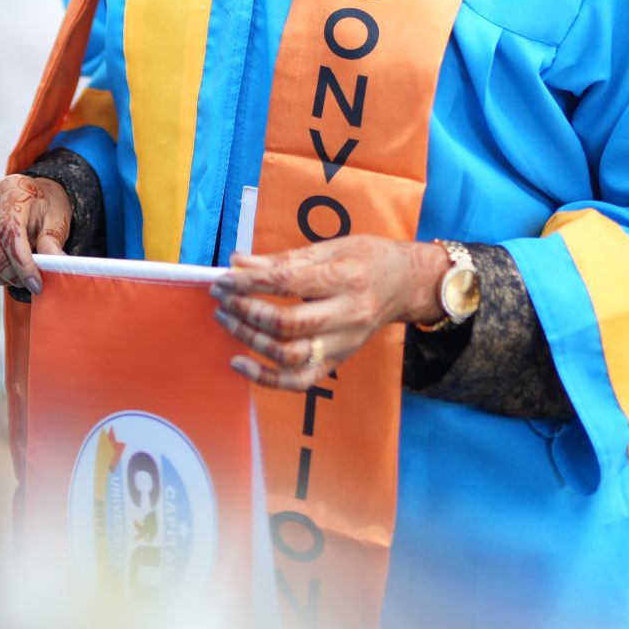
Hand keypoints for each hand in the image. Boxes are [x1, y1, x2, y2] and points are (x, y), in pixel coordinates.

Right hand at [0, 174, 72, 294]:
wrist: (25, 198)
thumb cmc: (42, 209)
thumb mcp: (57, 220)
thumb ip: (53, 241)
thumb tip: (56, 263)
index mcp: (10, 187)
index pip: (9, 232)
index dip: (23, 263)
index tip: (37, 283)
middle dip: (10, 274)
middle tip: (26, 280)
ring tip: (15, 274)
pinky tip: (0, 270)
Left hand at [209, 237, 452, 391]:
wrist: (406, 284)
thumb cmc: (367, 258)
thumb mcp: (330, 247)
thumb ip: (283, 259)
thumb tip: (237, 263)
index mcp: (345, 278)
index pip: (288, 282)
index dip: (249, 283)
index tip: (223, 280)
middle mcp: (348, 314)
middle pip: (287, 323)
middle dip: (246, 311)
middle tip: (222, 299)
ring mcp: (344, 343)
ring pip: (289, 355)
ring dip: (250, 340)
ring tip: (228, 321)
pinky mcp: (338, 362)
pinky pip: (298, 381)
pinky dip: (265, 378)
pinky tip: (240, 363)